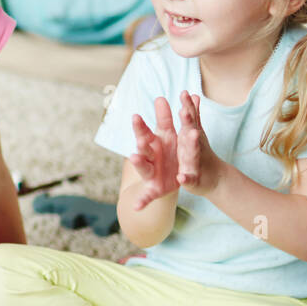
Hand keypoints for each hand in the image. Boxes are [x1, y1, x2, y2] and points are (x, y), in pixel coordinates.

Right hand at [129, 96, 180, 210]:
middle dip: (140, 141)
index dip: (141, 126)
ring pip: (143, 168)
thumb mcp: (169, 136)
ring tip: (134, 158)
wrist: (173, 177)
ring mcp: (150, 173)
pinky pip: (146, 196)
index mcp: (154, 143)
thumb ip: (166, 118)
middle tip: (137, 135)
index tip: (136, 116)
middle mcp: (149, 157)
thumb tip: (164, 97)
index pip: (146, 132)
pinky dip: (141, 202)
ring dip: (138, 164)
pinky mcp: (153, 190)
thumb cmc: (168, 153)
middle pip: (142, 147)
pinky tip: (136, 208)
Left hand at [174, 90, 222, 195]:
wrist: (214, 180)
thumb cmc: (200, 154)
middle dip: (189, 122)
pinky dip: (185, 178)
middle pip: (191, 133)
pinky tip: (181, 177)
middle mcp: (194, 148)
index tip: (184, 93)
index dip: (187, 107)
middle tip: (185, 110)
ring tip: (193, 135)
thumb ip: (193, 115)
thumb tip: (193, 94)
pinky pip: (188, 180)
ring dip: (192, 146)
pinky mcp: (192, 181)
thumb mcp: (195, 134)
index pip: (189, 120)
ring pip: (192, 154)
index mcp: (191, 138)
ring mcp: (193, 164)